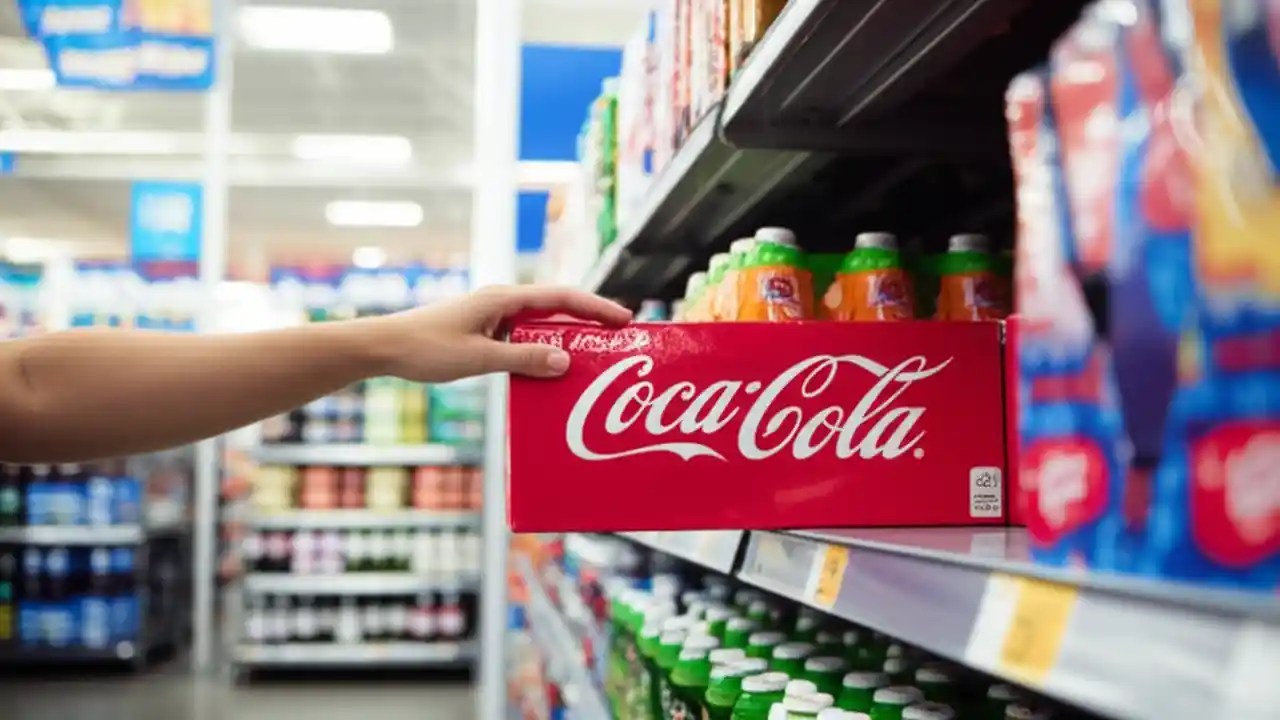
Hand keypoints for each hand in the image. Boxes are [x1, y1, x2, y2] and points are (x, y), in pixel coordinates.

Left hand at [371, 285, 630, 381]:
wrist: (384, 347)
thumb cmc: (426, 348)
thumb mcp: (478, 358)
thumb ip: (523, 360)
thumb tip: (565, 361)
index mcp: (503, 299)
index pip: (561, 298)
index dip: (595, 307)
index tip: (624, 318)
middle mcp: (502, 303)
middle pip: (556, 307)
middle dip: (589, 320)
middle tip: (619, 337)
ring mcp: (493, 316)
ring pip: (540, 324)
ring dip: (566, 338)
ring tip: (593, 356)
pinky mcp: (484, 332)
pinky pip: (523, 338)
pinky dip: (543, 350)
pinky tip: (551, 372)